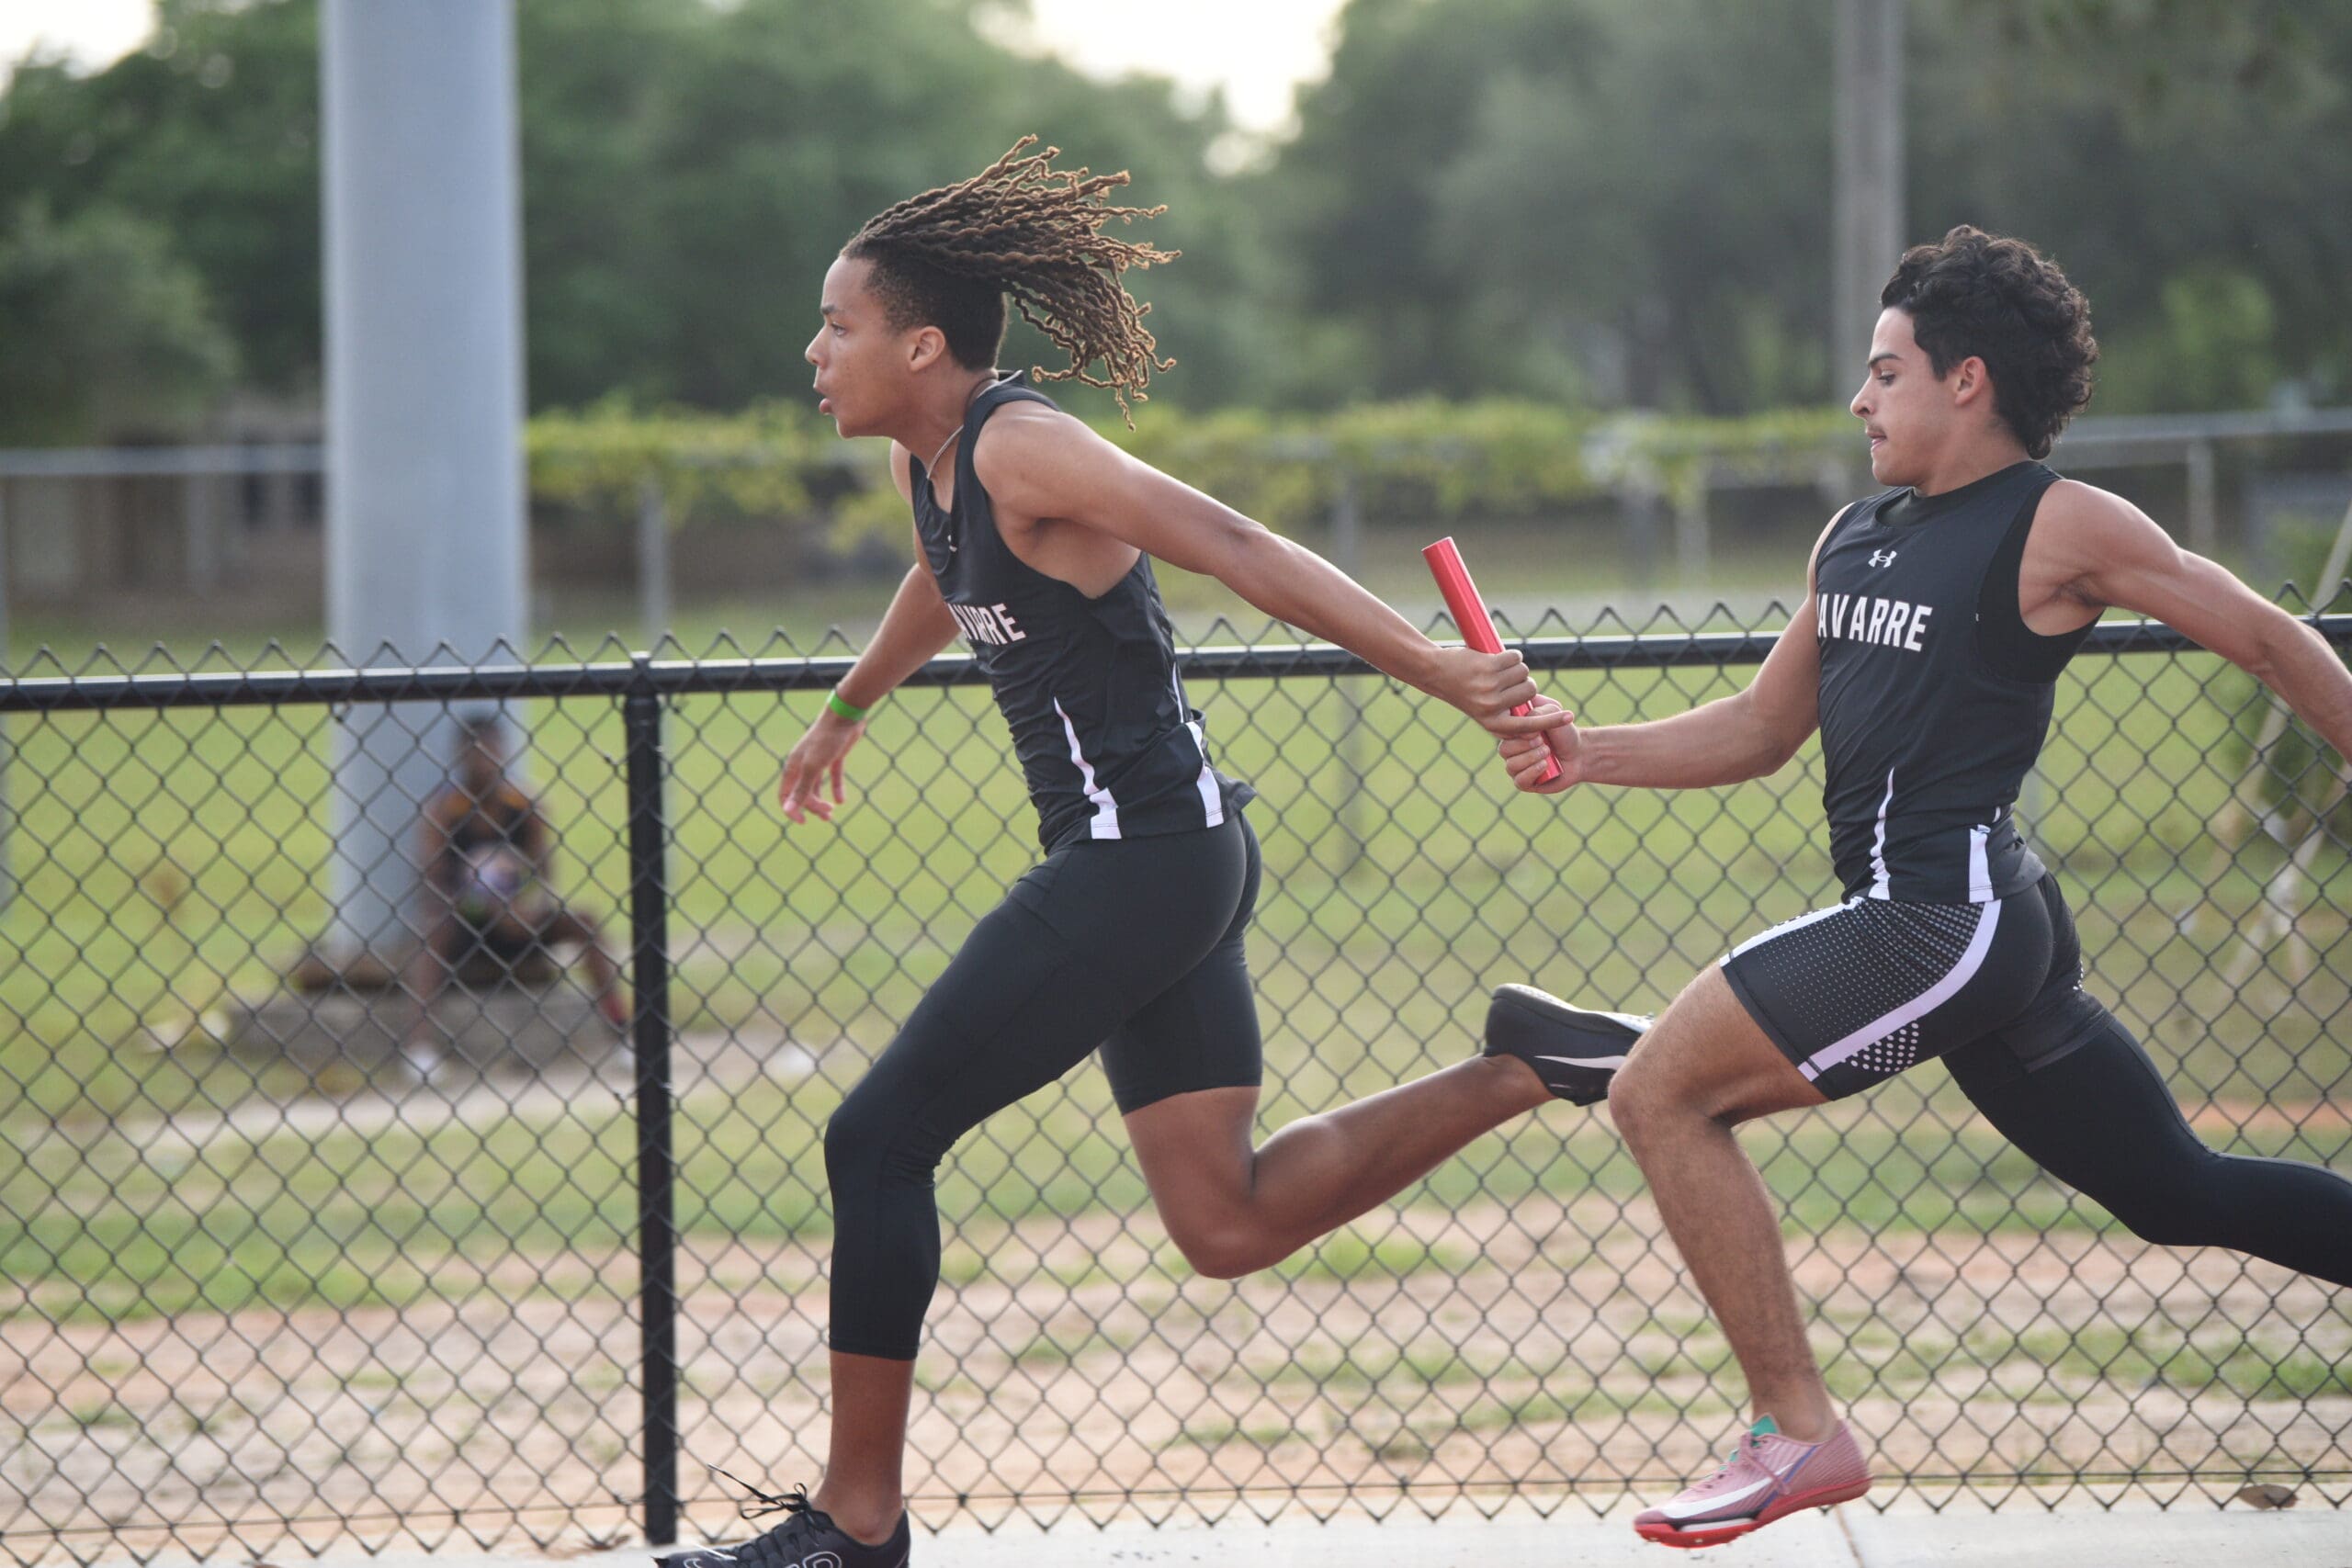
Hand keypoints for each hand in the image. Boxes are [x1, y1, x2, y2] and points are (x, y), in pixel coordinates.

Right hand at [778, 711, 863, 824]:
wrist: (845, 716)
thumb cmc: (826, 740)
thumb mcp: (813, 768)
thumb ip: (801, 789)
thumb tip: (788, 810)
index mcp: (793, 767)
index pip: (785, 794)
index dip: (791, 809)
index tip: (803, 822)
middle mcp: (803, 764)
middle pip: (802, 792)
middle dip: (812, 806)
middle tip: (828, 815)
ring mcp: (819, 759)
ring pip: (816, 786)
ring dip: (822, 800)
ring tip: (832, 812)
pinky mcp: (834, 755)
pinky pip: (833, 776)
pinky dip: (836, 788)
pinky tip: (841, 800)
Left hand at [1427, 647, 1552, 736]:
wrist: (1437, 673)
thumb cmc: (1465, 691)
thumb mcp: (1484, 711)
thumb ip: (1508, 712)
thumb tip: (1534, 706)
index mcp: (1494, 724)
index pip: (1530, 725)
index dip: (1551, 721)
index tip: (1569, 716)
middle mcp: (1493, 709)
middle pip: (1530, 690)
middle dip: (1523, 681)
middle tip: (1502, 680)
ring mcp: (1490, 688)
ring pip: (1523, 672)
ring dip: (1514, 666)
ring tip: (1493, 670)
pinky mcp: (1488, 668)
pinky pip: (1515, 658)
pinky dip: (1509, 655)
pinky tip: (1493, 658)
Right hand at [1499, 695, 1578, 792]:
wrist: (1579, 753)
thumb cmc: (1564, 731)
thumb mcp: (1552, 711)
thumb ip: (1536, 711)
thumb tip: (1521, 727)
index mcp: (1512, 732)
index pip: (1500, 732)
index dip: (1517, 732)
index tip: (1536, 730)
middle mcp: (1510, 749)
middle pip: (1504, 750)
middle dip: (1526, 745)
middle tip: (1543, 741)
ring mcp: (1516, 766)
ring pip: (1511, 766)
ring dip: (1532, 758)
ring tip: (1547, 753)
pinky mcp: (1525, 782)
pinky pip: (1519, 781)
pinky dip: (1533, 772)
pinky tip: (1545, 765)